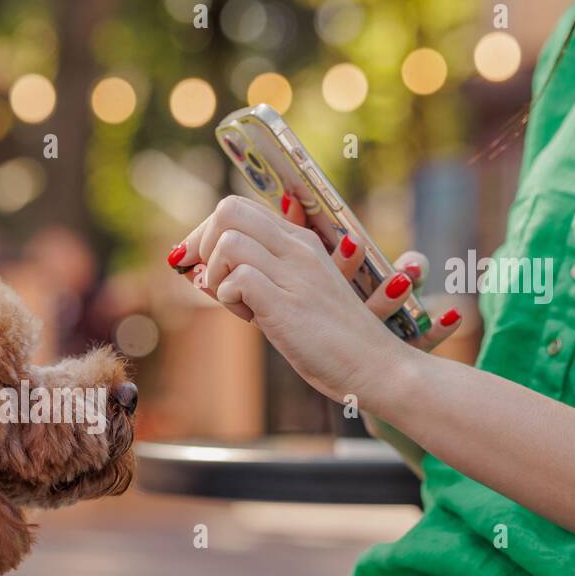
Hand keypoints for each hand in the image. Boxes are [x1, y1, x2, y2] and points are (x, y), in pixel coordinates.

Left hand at [168, 194, 461, 406]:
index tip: (198, 265)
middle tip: (210, 282)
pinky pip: (237, 278)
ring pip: (228, 240)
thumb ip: (257, 278)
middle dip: (202, 244)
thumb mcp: (293, 296)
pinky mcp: (287, 303)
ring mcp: (295, 272)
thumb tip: (199, 273)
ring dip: (216, 274)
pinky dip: (230, 299)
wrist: (376, 367)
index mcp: (301, 241)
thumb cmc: (332, 339)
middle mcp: (298, 248)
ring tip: (238, 304)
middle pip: (228, 209)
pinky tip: (251, 318)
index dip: (206, 234)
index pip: (239, 208)